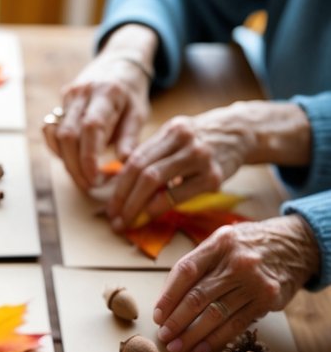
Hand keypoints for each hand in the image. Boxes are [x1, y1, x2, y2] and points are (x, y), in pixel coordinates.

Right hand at [43, 26, 156, 189]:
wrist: (119, 61)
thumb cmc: (131, 92)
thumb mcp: (139, 112)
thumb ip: (130, 137)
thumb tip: (124, 163)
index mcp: (106, 93)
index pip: (91, 128)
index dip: (88, 157)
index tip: (95, 179)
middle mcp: (82, 92)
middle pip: (68, 135)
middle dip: (75, 166)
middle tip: (89, 185)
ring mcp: (67, 96)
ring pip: (56, 135)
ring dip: (66, 161)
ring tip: (81, 177)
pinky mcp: (60, 102)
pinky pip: (51, 130)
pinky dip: (58, 149)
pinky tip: (72, 160)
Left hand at [106, 107, 249, 231]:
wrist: (241, 133)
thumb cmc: (201, 140)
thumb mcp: (177, 136)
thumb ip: (154, 154)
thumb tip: (123, 186)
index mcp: (170, 130)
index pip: (135, 160)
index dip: (119, 186)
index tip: (110, 206)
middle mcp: (183, 140)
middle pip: (143, 172)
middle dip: (124, 200)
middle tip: (115, 219)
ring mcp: (200, 158)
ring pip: (157, 183)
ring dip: (138, 207)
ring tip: (129, 222)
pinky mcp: (214, 177)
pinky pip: (179, 196)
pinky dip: (161, 207)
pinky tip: (151, 215)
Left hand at [154, 214, 320, 351]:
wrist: (295, 245)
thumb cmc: (247, 246)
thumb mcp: (223, 241)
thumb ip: (198, 264)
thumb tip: (168, 300)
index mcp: (220, 243)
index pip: (185, 271)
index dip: (168, 297)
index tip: (157, 316)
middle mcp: (237, 261)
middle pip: (198, 297)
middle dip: (176, 321)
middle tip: (164, 336)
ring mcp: (254, 282)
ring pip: (215, 315)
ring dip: (192, 335)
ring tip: (177, 347)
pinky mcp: (267, 300)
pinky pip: (236, 325)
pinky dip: (216, 339)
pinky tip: (201, 348)